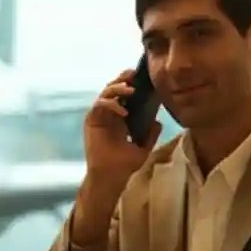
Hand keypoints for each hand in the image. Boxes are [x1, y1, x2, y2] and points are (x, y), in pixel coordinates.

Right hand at [83, 69, 162, 185]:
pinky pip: (99, 105)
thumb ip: (150, 134)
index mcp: (120, 117)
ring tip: (130, 90)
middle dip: (123, 79)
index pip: (125, 95)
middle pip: (114, 89)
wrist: (111, 177)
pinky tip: (123, 112)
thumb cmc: (125, 165)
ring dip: (117, 88)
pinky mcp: (91, 120)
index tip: (144, 77)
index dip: (132, 84)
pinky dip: (110, 104)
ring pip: (105, 93)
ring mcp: (99, 116)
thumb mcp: (143, 147)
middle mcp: (109, 114)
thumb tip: (158, 121)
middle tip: (134, 74)